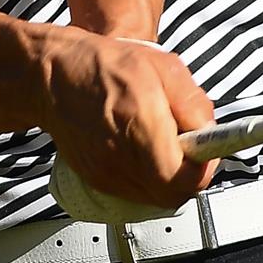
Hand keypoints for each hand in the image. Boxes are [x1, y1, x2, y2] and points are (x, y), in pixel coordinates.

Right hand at [38, 32, 216, 215]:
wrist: (53, 75)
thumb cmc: (103, 65)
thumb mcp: (164, 67)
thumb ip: (194, 104)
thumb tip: (209, 133)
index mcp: (141, 125)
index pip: (185, 179)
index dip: (205, 169)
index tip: (208, 152)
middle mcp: (121, 156)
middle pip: (172, 195)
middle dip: (188, 175)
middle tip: (189, 150)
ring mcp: (105, 172)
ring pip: (154, 197)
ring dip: (167, 177)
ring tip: (161, 143)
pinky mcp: (95, 178)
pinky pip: (134, 191)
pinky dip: (147, 177)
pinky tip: (141, 148)